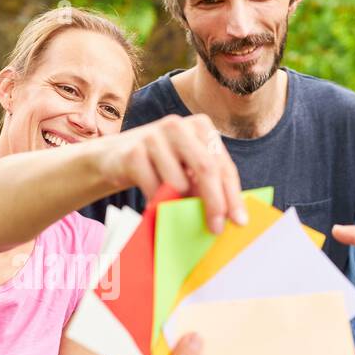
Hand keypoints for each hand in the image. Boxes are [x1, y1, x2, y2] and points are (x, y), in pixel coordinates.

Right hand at [104, 115, 246, 232]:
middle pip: (206, 168)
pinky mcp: (133, 153)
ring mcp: (153, 136)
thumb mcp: (187, 165)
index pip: (223, 165)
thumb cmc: (160, 165)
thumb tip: (229, 214)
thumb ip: (207, 181)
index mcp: (200, 127)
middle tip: (216, 228)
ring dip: (179, 202)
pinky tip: (154, 203)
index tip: (239, 221)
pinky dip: (157, 203)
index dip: (233, 195)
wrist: (114, 157)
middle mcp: (178, 126)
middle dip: (214, 202)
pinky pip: (154, 189)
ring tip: (172, 204)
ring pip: (178, 183)